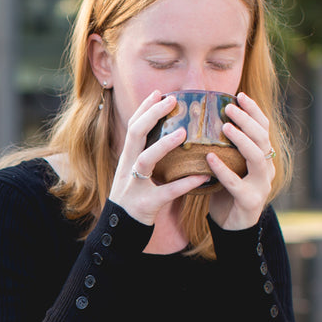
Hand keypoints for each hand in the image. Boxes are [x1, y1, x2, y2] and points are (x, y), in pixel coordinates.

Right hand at [107, 91, 213, 225]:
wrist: (119, 230)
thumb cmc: (133, 198)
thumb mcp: (135, 173)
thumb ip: (148, 155)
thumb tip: (172, 135)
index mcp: (127, 158)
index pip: (133, 126)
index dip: (144, 108)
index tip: (159, 92)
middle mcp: (128, 167)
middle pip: (135, 134)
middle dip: (152, 114)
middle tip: (172, 99)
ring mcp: (134, 186)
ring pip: (146, 160)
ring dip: (164, 145)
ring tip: (184, 133)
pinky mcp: (145, 204)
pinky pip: (166, 192)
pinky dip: (185, 184)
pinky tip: (202, 176)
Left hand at [205, 92, 275, 230]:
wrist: (232, 226)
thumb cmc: (227, 192)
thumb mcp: (229, 165)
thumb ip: (225, 147)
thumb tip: (206, 119)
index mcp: (264, 157)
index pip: (264, 129)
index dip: (254, 111)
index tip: (240, 94)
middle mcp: (267, 169)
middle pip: (263, 138)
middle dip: (247, 120)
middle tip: (229, 107)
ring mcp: (261, 185)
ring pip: (257, 158)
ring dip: (241, 140)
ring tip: (225, 127)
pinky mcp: (250, 201)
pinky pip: (237, 183)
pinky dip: (223, 169)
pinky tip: (209, 158)